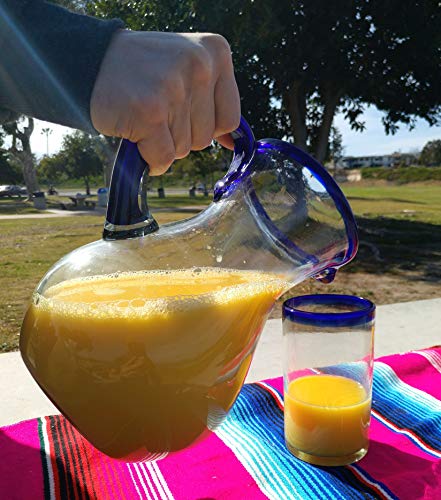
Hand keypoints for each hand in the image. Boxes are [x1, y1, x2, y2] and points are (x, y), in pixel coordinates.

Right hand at [90, 30, 240, 174]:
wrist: (95, 61)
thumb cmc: (148, 71)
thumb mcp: (190, 71)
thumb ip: (215, 103)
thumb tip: (233, 143)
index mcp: (215, 53)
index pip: (229, 120)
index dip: (204, 125)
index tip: (182, 109)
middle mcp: (199, 66)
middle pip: (205, 138)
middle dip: (180, 134)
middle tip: (158, 107)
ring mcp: (174, 88)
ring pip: (183, 149)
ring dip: (162, 142)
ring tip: (145, 113)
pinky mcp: (150, 112)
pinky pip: (163, 157)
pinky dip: (150, 157)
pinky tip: (137, 134)